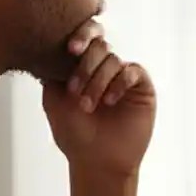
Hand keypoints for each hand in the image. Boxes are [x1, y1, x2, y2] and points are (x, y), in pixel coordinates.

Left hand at [43, 20, 157, 177]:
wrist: (96, 160)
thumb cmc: (73, 133)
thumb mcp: (53, 98)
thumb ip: (53, 69)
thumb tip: (54, 42)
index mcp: (83, 65)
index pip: (85, 36)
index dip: (80, 35)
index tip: (70, 49)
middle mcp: (104, 67)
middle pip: (99, 45)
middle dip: (85, 66)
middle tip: (74, 90)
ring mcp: (123, 76)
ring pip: (113, 60)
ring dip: (98, 81)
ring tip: (88, 105)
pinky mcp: (142, 88)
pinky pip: (132, 72)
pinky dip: (119, 83)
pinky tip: (109, 101)